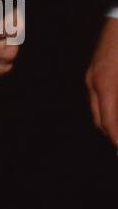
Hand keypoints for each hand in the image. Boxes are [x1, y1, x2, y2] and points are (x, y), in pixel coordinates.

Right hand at [85, 17, 117, 144]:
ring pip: (98, 109)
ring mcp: (92, 75)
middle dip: (113, 134)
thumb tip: (117, 120)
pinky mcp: (95, 69)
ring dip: (110, 121)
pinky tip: (116, 109)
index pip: (109, 124)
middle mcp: (94, 83)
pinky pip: (98, 96)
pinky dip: (109, 108)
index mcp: (107, 86)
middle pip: (100, 120)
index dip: (117, 140)